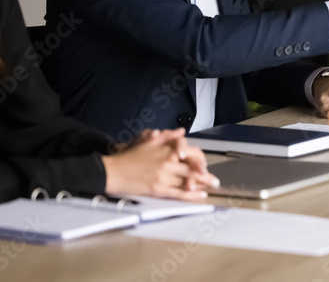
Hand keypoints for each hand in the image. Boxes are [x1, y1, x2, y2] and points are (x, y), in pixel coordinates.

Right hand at [103, 128, 218, 199]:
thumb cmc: (130, 156)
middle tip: (215, 181)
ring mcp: (164, 177)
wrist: (113, 171)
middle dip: (206, 176)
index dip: (200, 159)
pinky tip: (200, 195)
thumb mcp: (148, 139)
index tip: (205, 164)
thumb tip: (181, 132)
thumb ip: (167, 136)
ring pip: (188, 181)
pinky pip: (179, 193)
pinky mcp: (158, 189)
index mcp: (167, 149)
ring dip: (202, 185)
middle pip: (193, 169)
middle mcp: (168, 162)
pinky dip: (192, 195)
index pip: (191, 153)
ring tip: (211, 188)